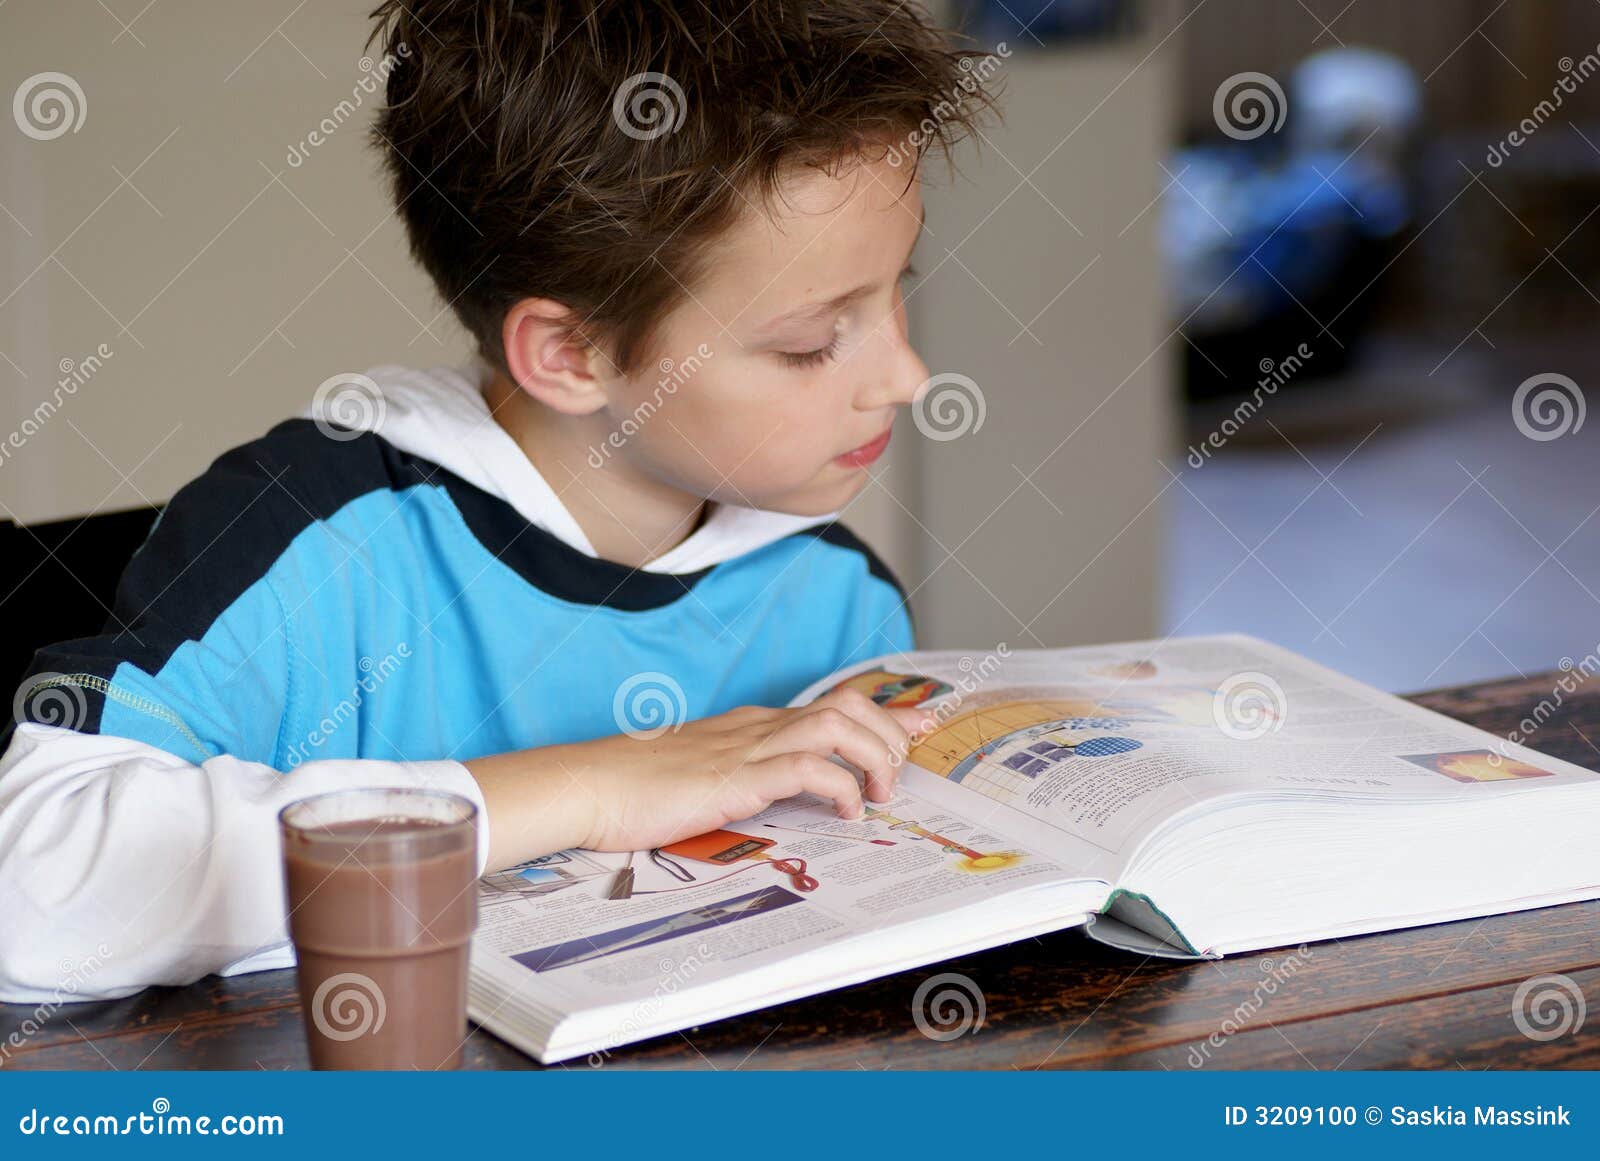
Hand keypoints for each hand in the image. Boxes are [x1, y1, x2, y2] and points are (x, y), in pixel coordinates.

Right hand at [569, 687, 935, 851]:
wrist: (586, 786)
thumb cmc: (631, 790)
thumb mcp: (698, 778)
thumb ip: (737, 779)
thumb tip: (771, 799)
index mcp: (748, 726)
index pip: (829, 704)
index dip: (882, 713)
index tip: (918, 725)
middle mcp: (755, 727)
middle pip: (846, 703)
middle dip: (887, 732)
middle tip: (903, 770)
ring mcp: (745, 748)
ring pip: (836, 725)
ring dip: (873, 756)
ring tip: (880, 794)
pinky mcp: (734, 777)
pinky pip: (806, 768)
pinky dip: (839, 785)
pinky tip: (846, 811)